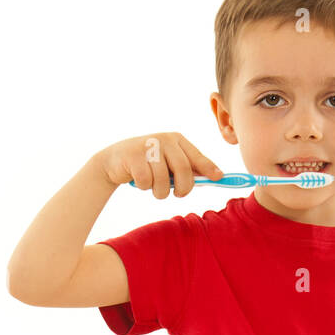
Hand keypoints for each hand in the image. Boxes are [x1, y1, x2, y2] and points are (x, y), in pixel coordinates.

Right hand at [95, 133, 223, 197]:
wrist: (115, 161)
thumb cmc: (149, 165)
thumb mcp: (170, 163)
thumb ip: (190, 169)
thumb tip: (217, 176)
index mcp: (177, 140)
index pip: (197, 157)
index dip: (208, 168)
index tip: (219, 178)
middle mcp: (164, 139)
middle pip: (184, 170)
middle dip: (183, 188)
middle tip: (178, 194)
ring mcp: (148, 146)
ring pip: (164, 181)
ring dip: (160, 191)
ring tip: (153, 186)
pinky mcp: (133, 155)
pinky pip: (147, 182)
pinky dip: (144, 187)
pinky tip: (138, 179)